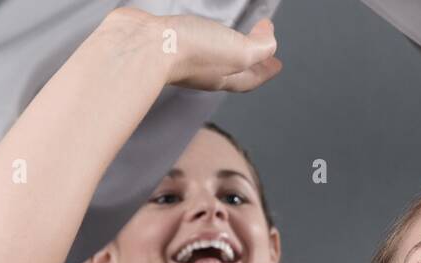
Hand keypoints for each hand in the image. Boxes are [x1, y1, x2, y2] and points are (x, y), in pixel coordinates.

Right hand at [100, 7, 281, 92]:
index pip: (252, 77)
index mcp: (225, 76)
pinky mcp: (164, 40)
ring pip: (211, 54)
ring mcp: (182, 57)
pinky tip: (195, 27)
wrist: (142, 45)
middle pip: (234, 69)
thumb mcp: (239, 51)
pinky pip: (189, 38)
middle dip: (250, 61)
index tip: (278, 63)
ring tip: (230, 39)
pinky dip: (200, 34)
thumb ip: (260, 48)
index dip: (267, 70)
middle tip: (260, 50)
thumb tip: (270, 42)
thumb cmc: (189, 51)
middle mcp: (204, 71)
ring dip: (224, 47)